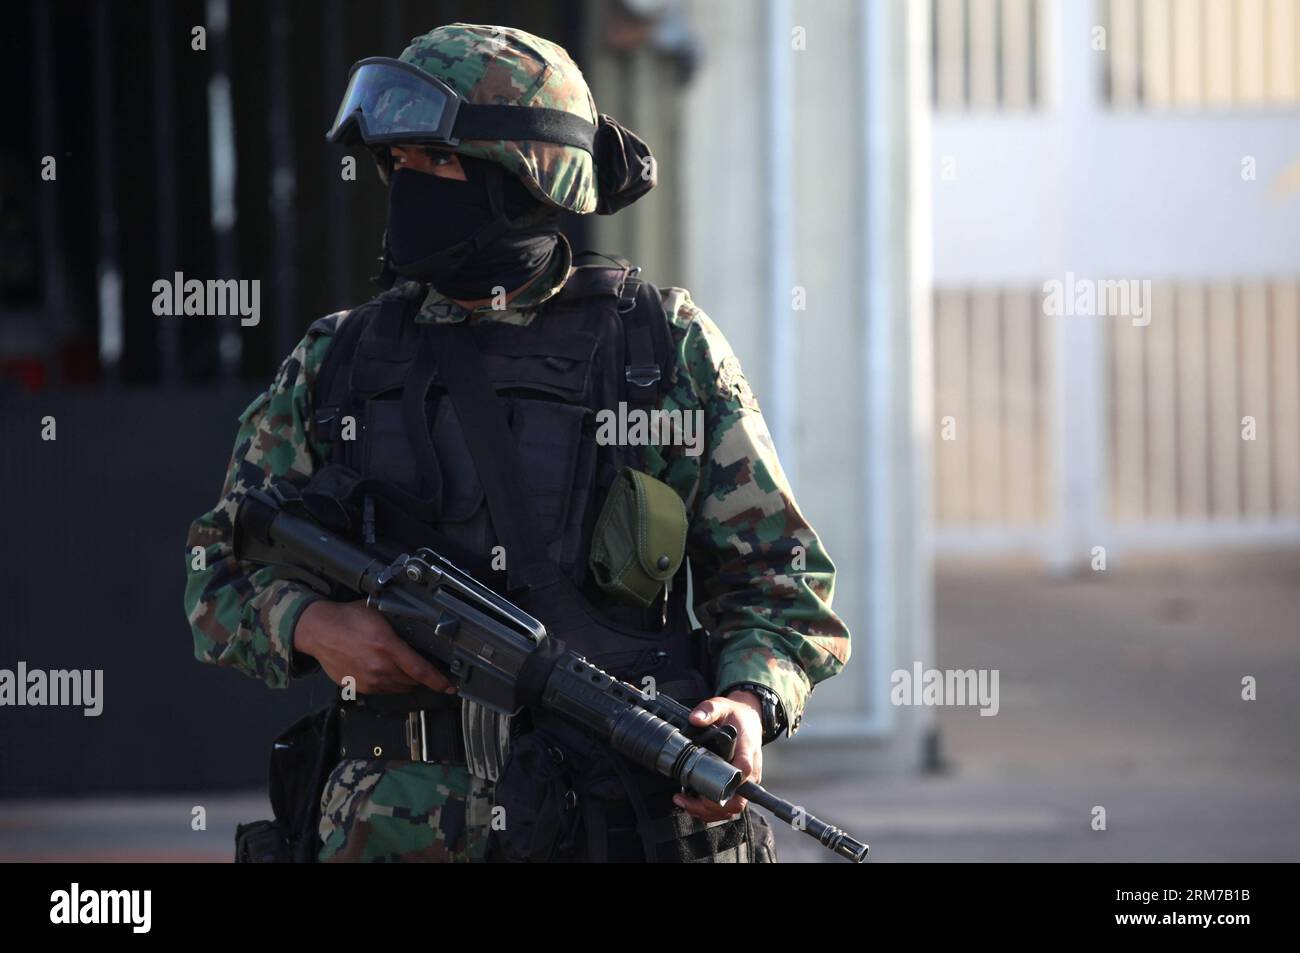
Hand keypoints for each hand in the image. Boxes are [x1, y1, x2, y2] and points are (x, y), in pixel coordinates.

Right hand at [293, 600, 454, 695]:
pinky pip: (383, 690)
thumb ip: (400, 627)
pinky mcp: (359, 687)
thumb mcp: (380, 614)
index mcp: (387, 647)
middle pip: (412, 681)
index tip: (450, 687)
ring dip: (406, 681)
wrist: (318, 630)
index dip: (439, 681)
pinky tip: (385, 670)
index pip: (421, 670)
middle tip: (424, 670)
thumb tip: (420, 634)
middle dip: (422, 677)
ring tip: (403, 668)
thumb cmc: (347, 618)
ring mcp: (368, 680)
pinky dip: (389, 683)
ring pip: (398, 688)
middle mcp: (379, 667)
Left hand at [672, 691, 763, 821]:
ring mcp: (746, 782)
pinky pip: (729, 806)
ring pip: (733, 807)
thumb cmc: (735, 716)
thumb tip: (695, 718)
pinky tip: (692, 804)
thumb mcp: (722, 706)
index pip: (744, 770)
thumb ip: (709, 710)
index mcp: (747, 750)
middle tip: (688, 800)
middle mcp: (751, 771)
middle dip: (712, 805)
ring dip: (708, 811)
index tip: (707, 784)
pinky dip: (711, 811)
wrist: (747, 720)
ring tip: (685, 802)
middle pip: (738, 799)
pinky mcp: (739, 787)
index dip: (728, 781)